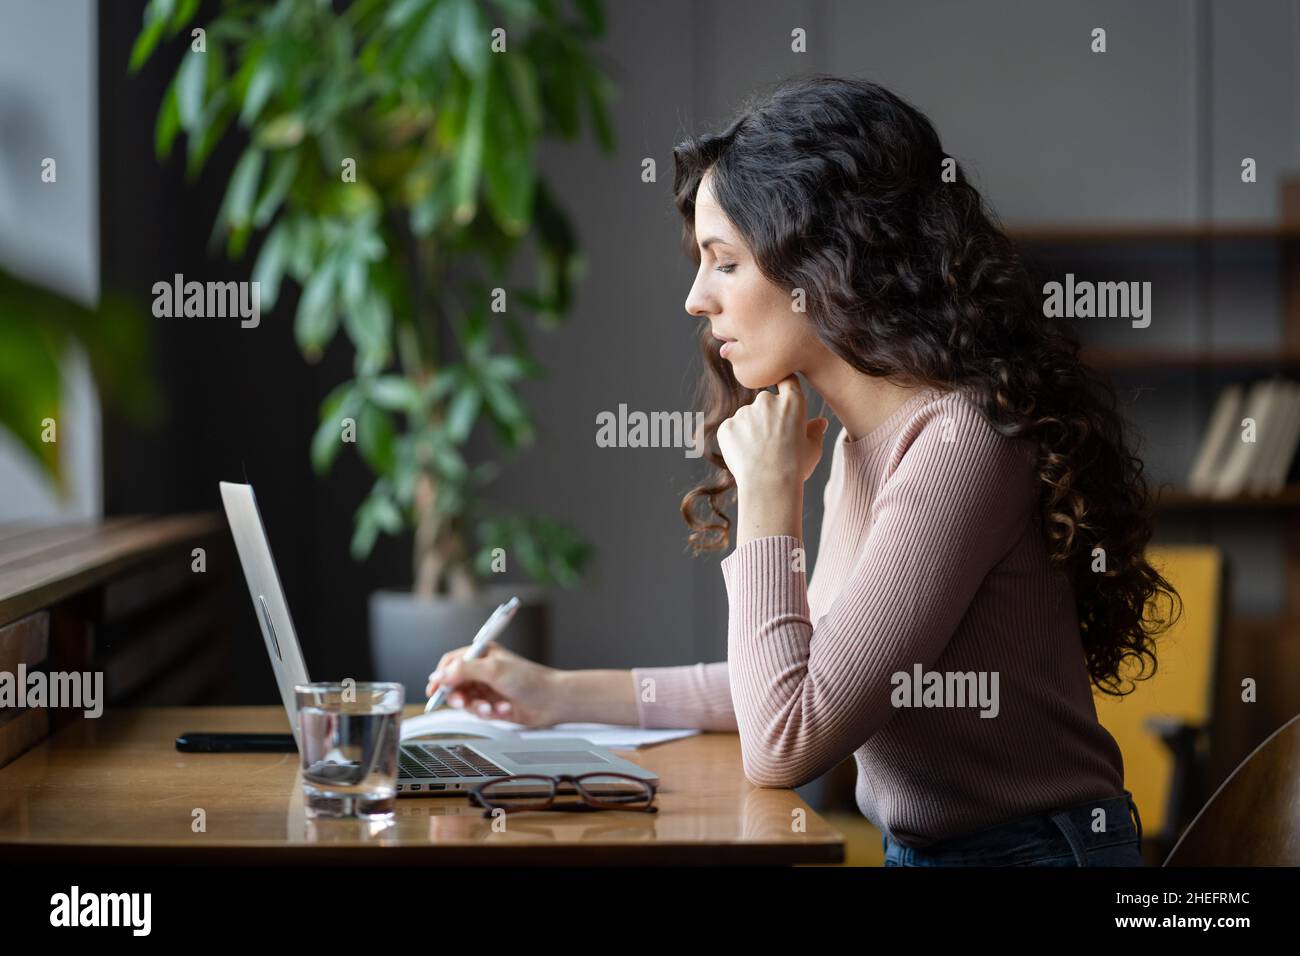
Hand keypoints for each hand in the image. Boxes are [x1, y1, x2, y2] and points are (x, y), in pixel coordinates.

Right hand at [425, 644, 561, 727]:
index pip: (451, 662)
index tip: (435, 690)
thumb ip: (464, 670)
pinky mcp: (492, 705)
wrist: (552, 701)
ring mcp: (487, 688)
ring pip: (465, 701)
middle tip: (462, 702)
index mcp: (482, 654)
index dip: (441, 676)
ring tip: (490, 708)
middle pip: (454, 684)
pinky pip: (478, 712)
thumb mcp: (494, 670)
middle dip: (458, 696)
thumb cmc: (531, 680)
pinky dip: (489, 713)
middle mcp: (482, 670)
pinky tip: (504, 709)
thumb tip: (440, 675)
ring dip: (477, 707)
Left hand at [716, 374, 828, 490]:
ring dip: (751, 429)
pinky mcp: (727, 426)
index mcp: (792, 402)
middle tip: (771, 441)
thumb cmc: (795, 467)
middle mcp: (766, 400)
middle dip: (766, 416)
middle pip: (765, 401)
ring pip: (747, 417)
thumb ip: (815, 431)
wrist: (768, 485)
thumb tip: (821, 422)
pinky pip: (731, 430)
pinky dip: (736, 440)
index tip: (783, 401)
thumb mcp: (812, 449)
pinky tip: (745, 457)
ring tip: (759, 454)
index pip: (787, 380)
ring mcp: (744, 412)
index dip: (784, 388)